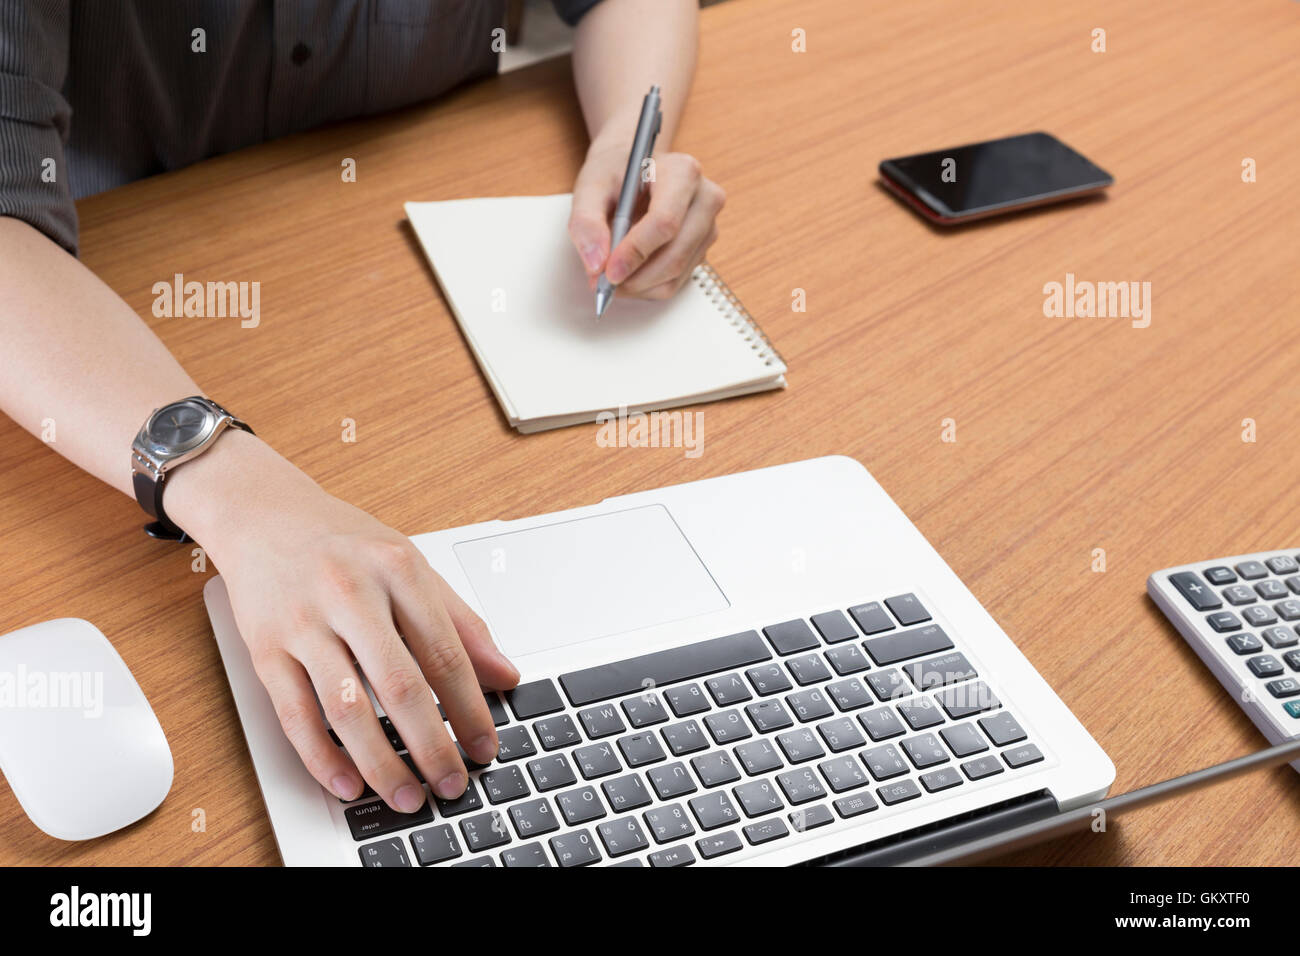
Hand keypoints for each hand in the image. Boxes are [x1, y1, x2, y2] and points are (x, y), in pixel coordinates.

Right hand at [167, 430, 518, 812]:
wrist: (262, 513)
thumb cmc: (344, 542)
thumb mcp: (410, 564)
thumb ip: (461, 622)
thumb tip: (505, 675)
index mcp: (398, 570)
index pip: (446, 653)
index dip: (471, 708)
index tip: (485, 747)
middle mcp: (351, 594)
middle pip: (400, 686)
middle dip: (432, 746)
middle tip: (452, 784)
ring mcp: (304, 623)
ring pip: (346, 708)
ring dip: (381, 762)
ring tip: (406, 796)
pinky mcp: (265, 648)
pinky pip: (295, 714)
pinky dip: (322, 756)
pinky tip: (348, 782)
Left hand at [568, 134, 725, 300]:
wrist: (634, 170)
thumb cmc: (615, 173)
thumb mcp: (590, 186)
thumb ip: (586, 222)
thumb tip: (596, 263)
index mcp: (682, 172)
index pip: (665, 222)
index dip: (635, 252)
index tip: (608, 272)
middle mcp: (705, 199)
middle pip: (675, 254)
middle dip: (635, 277)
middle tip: (602, 283)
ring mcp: (708, 227)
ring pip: (676, 274)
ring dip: (638, 285)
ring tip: (610, 276)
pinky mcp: (702, 249)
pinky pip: (676, 282)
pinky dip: (647, 287)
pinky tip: (628, 273)